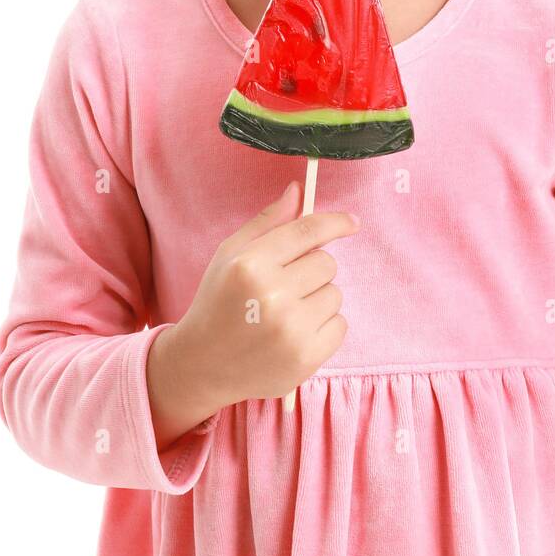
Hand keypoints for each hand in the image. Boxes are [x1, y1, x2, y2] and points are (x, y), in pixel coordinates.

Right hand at [151, 180, 358, 438]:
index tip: (352, 223)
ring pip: (335, 294)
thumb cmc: (218, 302)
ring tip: (286, 312)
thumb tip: (299, 191)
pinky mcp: (306, 358)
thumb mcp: (230, 254)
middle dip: (312, 269)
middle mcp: (272, 295)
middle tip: (286, 285)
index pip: (308, 231)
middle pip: (327, 262)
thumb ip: (268, 222)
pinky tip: (295, 334)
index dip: (336, 222)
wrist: (202, 365)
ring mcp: (291, 330)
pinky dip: (324, 327)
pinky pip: (340, 325)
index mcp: (250, 264)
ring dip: (318, 299)